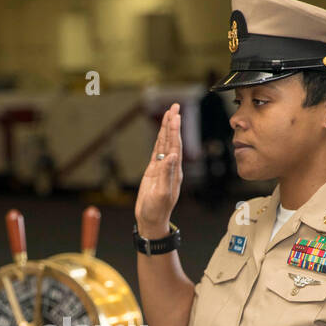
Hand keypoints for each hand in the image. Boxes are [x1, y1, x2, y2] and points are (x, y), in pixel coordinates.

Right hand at [134, 103, 182, 238]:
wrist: (150, 220)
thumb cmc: (156, 210)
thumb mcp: (161, 193)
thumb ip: (166, 174)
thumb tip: (171, 156)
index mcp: (174, 171)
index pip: (175, 146)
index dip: (175, 130)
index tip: (175, 116)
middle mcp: (170, 166)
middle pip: (172, 140)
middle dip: (173, 123)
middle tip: (175, 106)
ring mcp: (162, 168)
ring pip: (164, 143)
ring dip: (167, 128)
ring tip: (169, 113)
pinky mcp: (154, 171)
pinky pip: (157, 151)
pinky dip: (159, 139)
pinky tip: (161, 131)